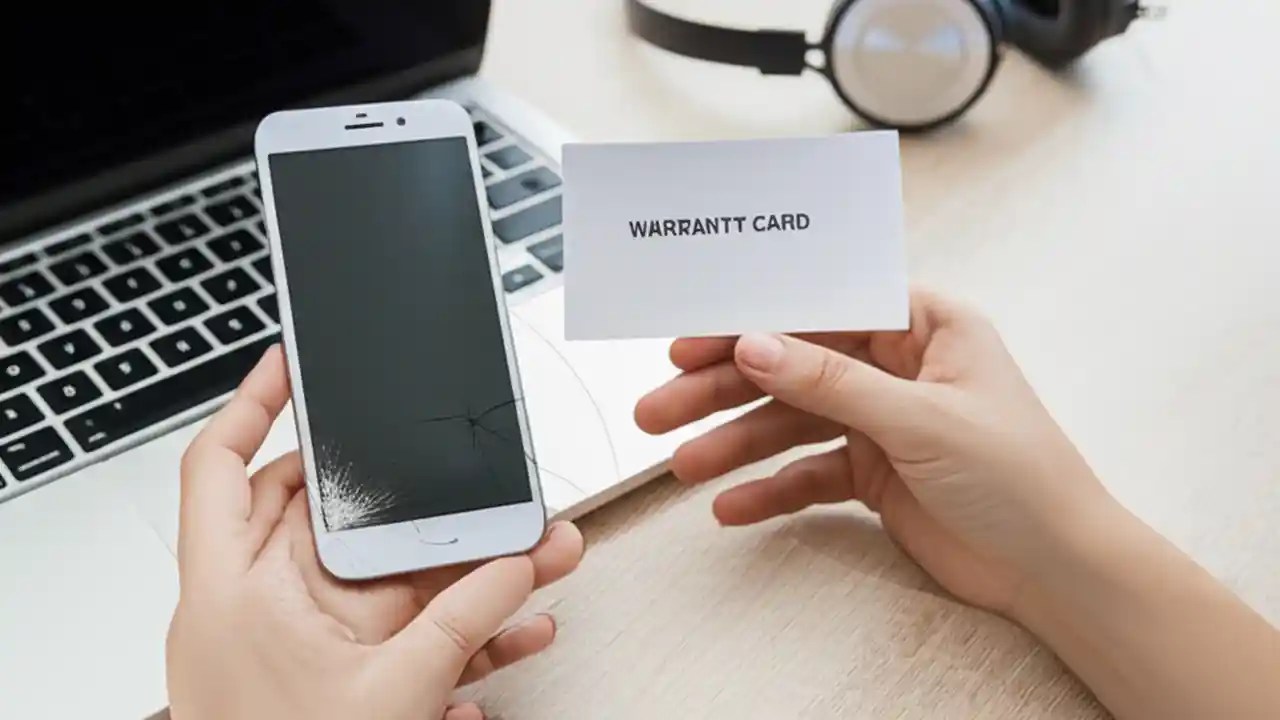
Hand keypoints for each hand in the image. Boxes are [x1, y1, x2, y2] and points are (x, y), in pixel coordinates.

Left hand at [166, 345, 583, 719]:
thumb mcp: (394, 690)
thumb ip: (467, 615)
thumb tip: (524, 557)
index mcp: (234, 593)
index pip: (219, 466)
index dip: (252, 401)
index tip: (292, 359)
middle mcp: (256, 609)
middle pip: (329, 515)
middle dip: (412, 499)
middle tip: (470, 482)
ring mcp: (296, 646)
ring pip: (378, 577)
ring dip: (452, 568)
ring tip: (525, 557)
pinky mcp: (334, 680)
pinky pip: (396, 632)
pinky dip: (450, 625)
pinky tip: (511, 629)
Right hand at [634, 288, 1111, 616]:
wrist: (1057, 570)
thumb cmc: (1021, 476)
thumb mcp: (921, 418)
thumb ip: (832, 381)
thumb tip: (755, 344)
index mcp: (924, 325)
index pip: (822, 308)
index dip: (752, 321)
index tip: (690, 340)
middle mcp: (897, 366)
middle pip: (792, 366)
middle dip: (724, 389)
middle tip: (661, 408)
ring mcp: (882, 420)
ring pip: (791, 421)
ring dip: (736, 443)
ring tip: (683, 465)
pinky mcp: (873, 472)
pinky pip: (807, 473)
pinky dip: (770, 489)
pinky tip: (731, 505)